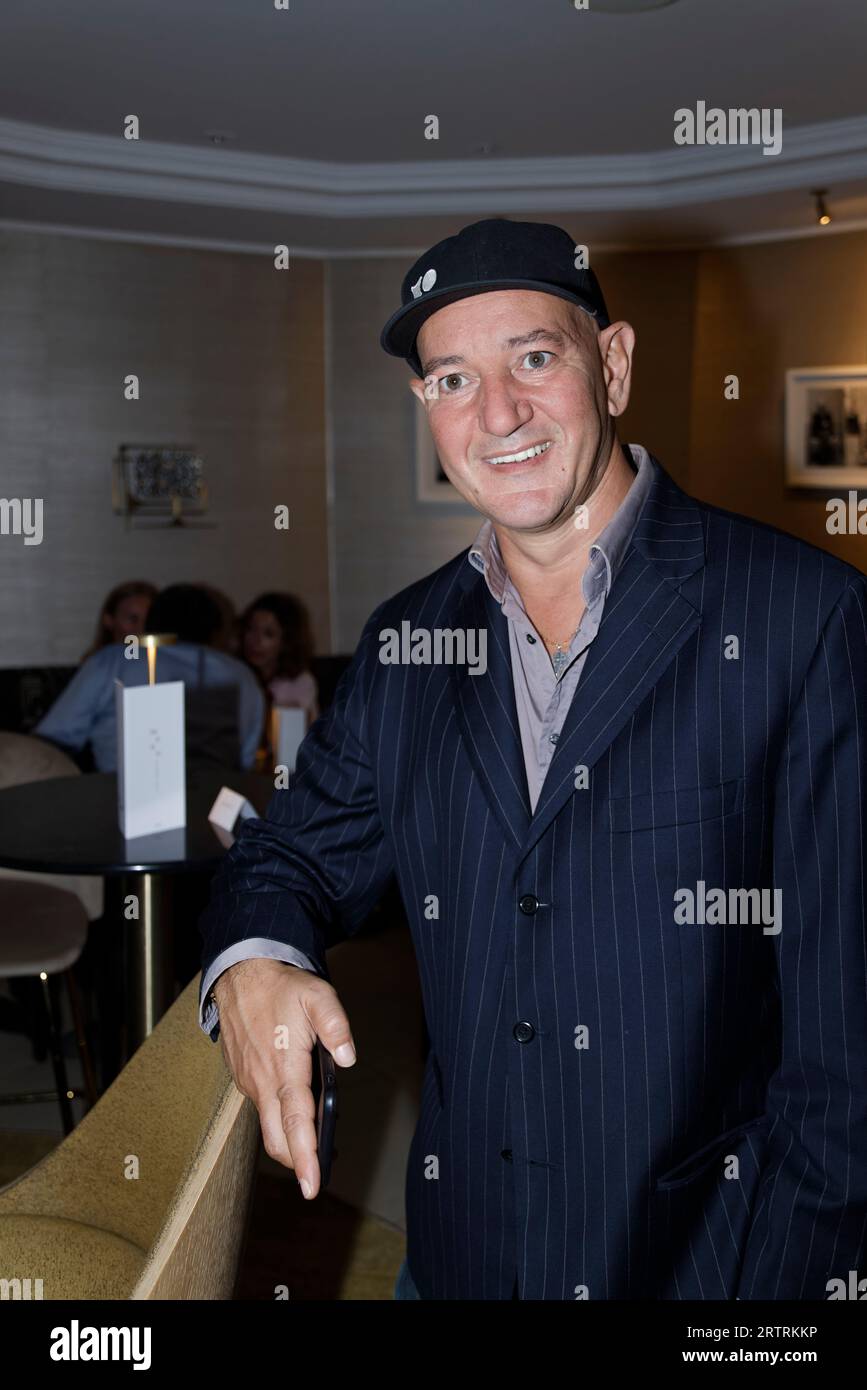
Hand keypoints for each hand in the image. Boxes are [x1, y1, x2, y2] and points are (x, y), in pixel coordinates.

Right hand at [212, 956, 355, 1197]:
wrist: (240, 974)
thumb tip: (347, 1059)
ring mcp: (250, 1081)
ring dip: (289, 1138)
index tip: (312, 1185)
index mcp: (283, 1068)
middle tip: (317, 1175)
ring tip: (315, 1141)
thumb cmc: (281, 987)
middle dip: (296, 1161)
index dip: (305, 1157)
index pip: (295, 1123)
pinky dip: (278, 1117)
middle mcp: (262, 1082)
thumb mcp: (317, 997)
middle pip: (276, 1138)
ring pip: (268, 1124)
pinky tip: (296, 1107)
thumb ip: (336, 1027)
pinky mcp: (244, 1076)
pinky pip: (262, 1106)